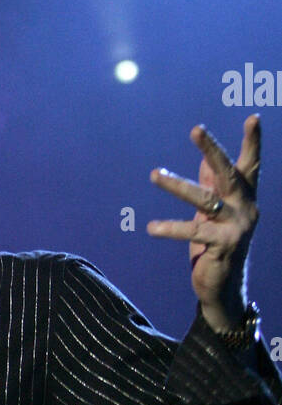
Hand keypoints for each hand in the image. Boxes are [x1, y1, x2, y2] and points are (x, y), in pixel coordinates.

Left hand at [146, 116, 260, 329]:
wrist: (224, 287)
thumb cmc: (216, 243)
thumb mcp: (214, 212)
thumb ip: (212, 185)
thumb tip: (204, 158)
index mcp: (245, 197)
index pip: (249, 164)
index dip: (252, 142)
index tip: (253, 118)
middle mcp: (246, 208)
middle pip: (228, 173)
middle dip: (212, 149)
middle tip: (196, 128)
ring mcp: (237, 227)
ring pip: (204, 199)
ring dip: (176, 185)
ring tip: (153, 174)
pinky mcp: (223, 246)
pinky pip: (193, 232)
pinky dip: (170, 228)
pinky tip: (151, 228)